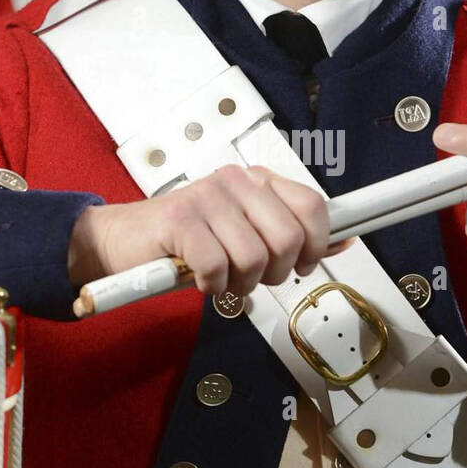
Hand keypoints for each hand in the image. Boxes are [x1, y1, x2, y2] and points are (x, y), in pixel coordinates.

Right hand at [68, 164, 355, 295]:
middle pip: (288, 238)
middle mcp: (236, 183)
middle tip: (253, 279)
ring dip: (241, 285)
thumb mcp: (245, 236)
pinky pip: (217, 267)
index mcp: (257, 182)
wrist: (122, 242)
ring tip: (223, 280)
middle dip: (276, 273)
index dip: (317, 243)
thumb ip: (292, 236)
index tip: (305, 262)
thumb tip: (344, 240)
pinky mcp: (180, 220)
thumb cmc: (186, 242)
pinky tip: (200, 279)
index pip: (312, 206)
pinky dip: (212, 286)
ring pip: (255, 258)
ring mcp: (207, 198)